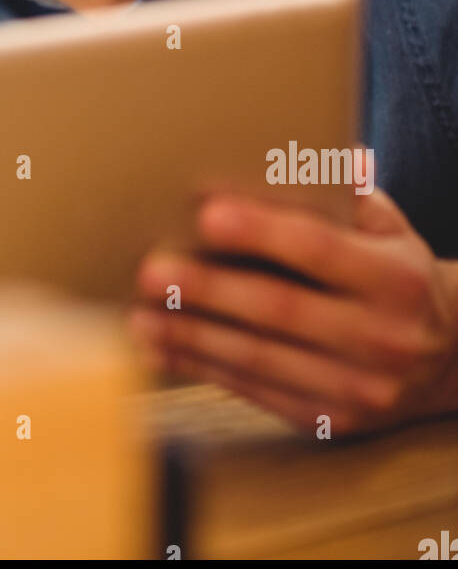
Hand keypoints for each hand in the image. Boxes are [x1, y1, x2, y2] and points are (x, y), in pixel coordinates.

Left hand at [130, 183, 457, 434]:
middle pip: (280, 312)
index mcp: (396, 279)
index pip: (320, 251)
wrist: (448, 359)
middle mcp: (382, 339)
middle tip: (151, 271)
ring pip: (259, 360)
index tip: (208, 214)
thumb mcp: (388, 227)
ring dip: (192, 337)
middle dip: (210, 291)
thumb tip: (303, 147)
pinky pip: (256, 393)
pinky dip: (203, 370)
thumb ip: (345, 192)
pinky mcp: (330, 421)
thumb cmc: (395, 273)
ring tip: (141, 316)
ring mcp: (358, 388)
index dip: (263, 232)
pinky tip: (163, 349)